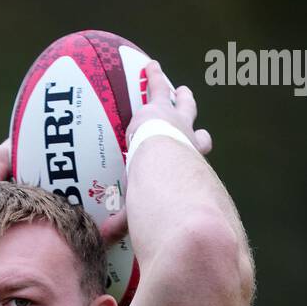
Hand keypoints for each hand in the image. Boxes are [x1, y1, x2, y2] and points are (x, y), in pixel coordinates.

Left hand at [101, 61, 212, 247]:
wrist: (167, 174)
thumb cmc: (160, 198)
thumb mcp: (142, 209)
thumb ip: (122, 221)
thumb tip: (103, 240)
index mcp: (190, 164)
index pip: (197, 154)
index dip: (198, 147)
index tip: (203, 142)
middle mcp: (188, 141)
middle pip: (191, 122)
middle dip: (188, 111)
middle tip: (187, 98)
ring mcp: (176, 123)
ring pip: (177, 102)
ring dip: (171, 91)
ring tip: (166, 79)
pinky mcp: (159, 108)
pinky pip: (156, 87)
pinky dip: (152, 76)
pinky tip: (149, 65)